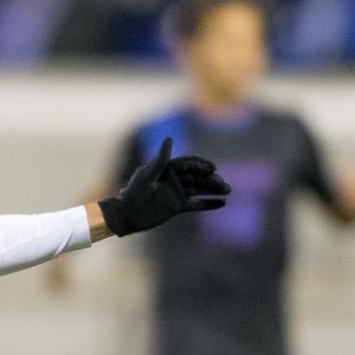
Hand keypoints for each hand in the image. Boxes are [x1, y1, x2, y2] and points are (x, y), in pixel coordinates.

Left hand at [97, 138, 229, 237]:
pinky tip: (222, 203)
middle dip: (211, 180)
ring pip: (199, 189)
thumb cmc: (133, 194)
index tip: (213, 169)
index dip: (201, 166)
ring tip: (228, 191)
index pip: (189, 164)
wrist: (126, 215)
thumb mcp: (147, 176)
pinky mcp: (177, 206)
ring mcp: (176, 193)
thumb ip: (160, 160)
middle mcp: (174, 179)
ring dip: (213, 190)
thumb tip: (169, 139)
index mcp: (167, 168)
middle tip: (224, 184)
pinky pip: (196, 204)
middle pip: (197, 177)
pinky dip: (208, 204)